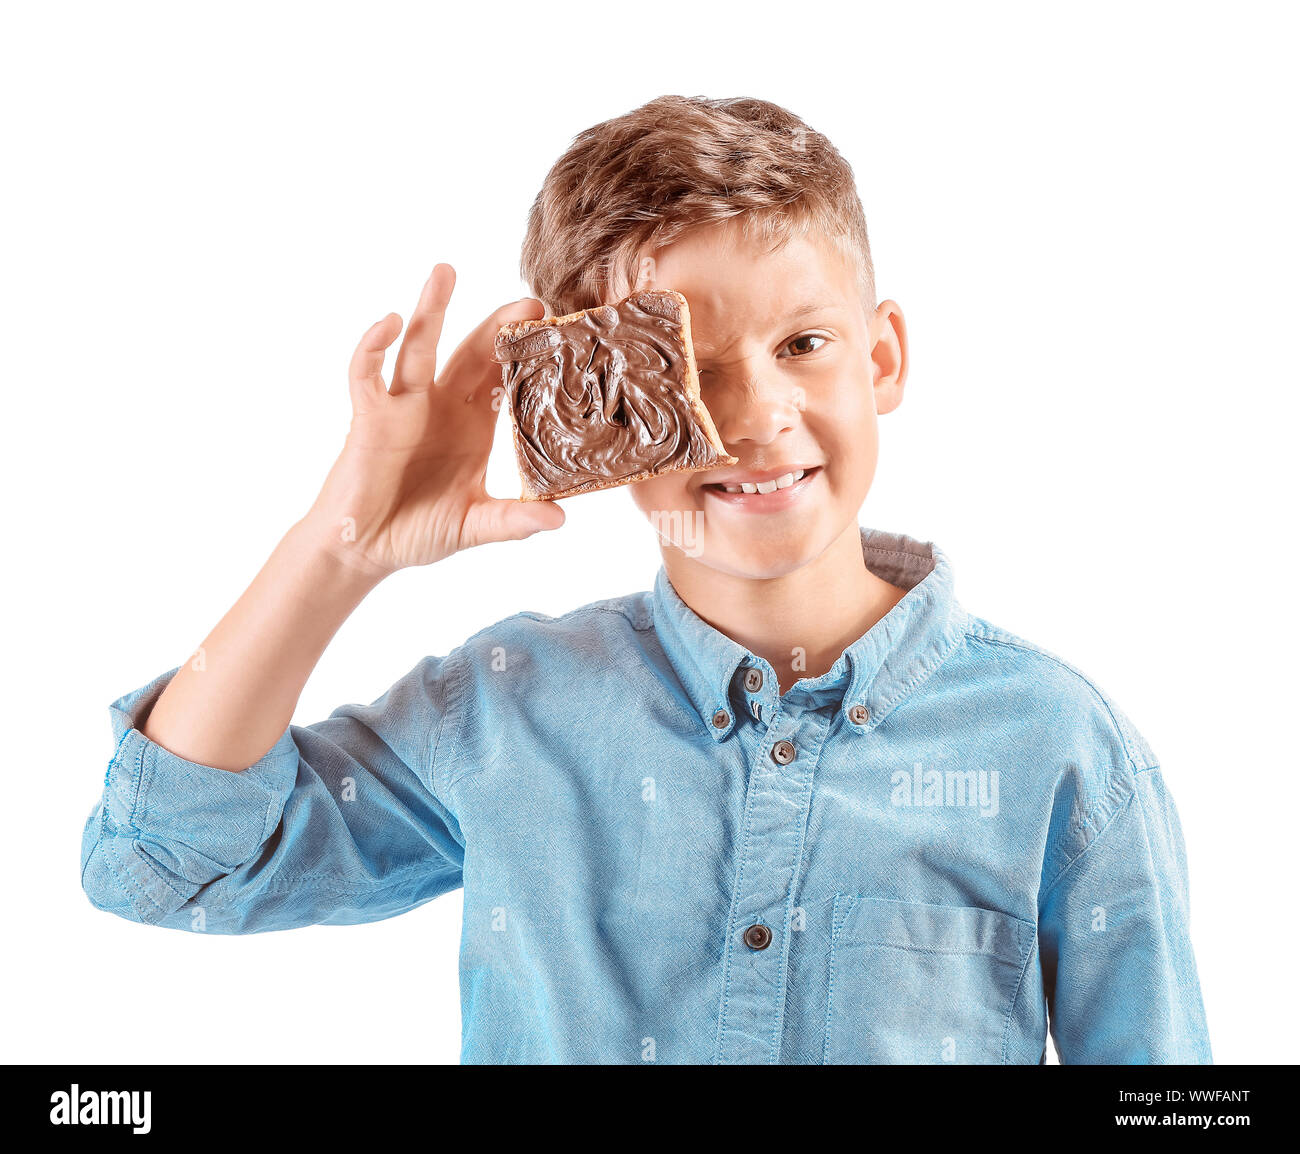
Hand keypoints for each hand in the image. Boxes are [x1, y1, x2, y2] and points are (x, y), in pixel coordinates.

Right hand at [299, 264, 562, 578]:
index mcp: (474, 424)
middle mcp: (442, 405)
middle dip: (498, 325)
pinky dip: (374, 345)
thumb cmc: (418, 531)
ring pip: (419, 345)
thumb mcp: (473, 525)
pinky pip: (368, 372)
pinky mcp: (369, 414)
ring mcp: (404, 405)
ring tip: (445, 270)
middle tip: (531, 302)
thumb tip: (559, 517)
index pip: (505, 378)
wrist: (365, 548)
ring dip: (430, 308)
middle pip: (472, 351)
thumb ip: (512, 521)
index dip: (527, 356)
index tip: (558, 335)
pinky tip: (390, 323)